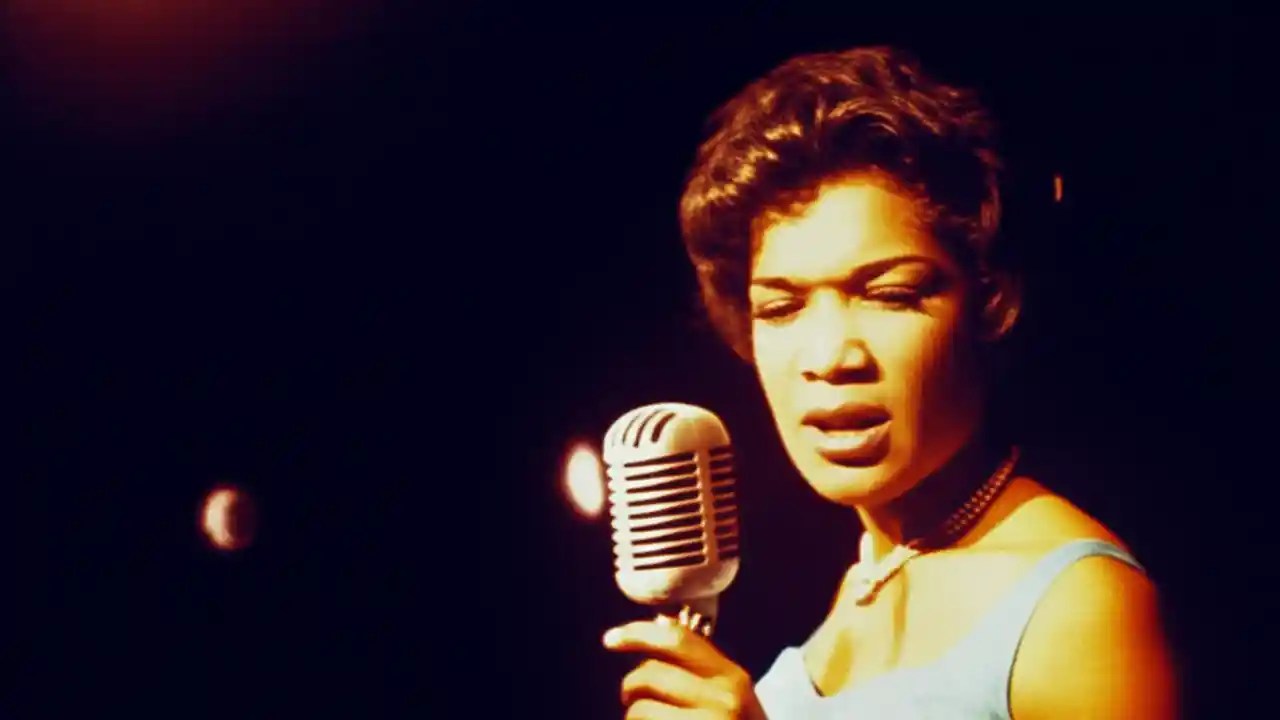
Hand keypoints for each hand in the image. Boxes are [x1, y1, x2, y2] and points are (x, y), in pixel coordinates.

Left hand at [603, 618, 767, 719]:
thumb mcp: (727, 695)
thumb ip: (696, 668)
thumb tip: (651, 634)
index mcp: (731, 677)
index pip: (677, 641)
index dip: (638, 634)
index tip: (610, 639)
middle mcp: (723, 700)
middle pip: (650, 676)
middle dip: (630, 687)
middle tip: (631, 698)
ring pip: (641, 711)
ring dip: (633, 718)